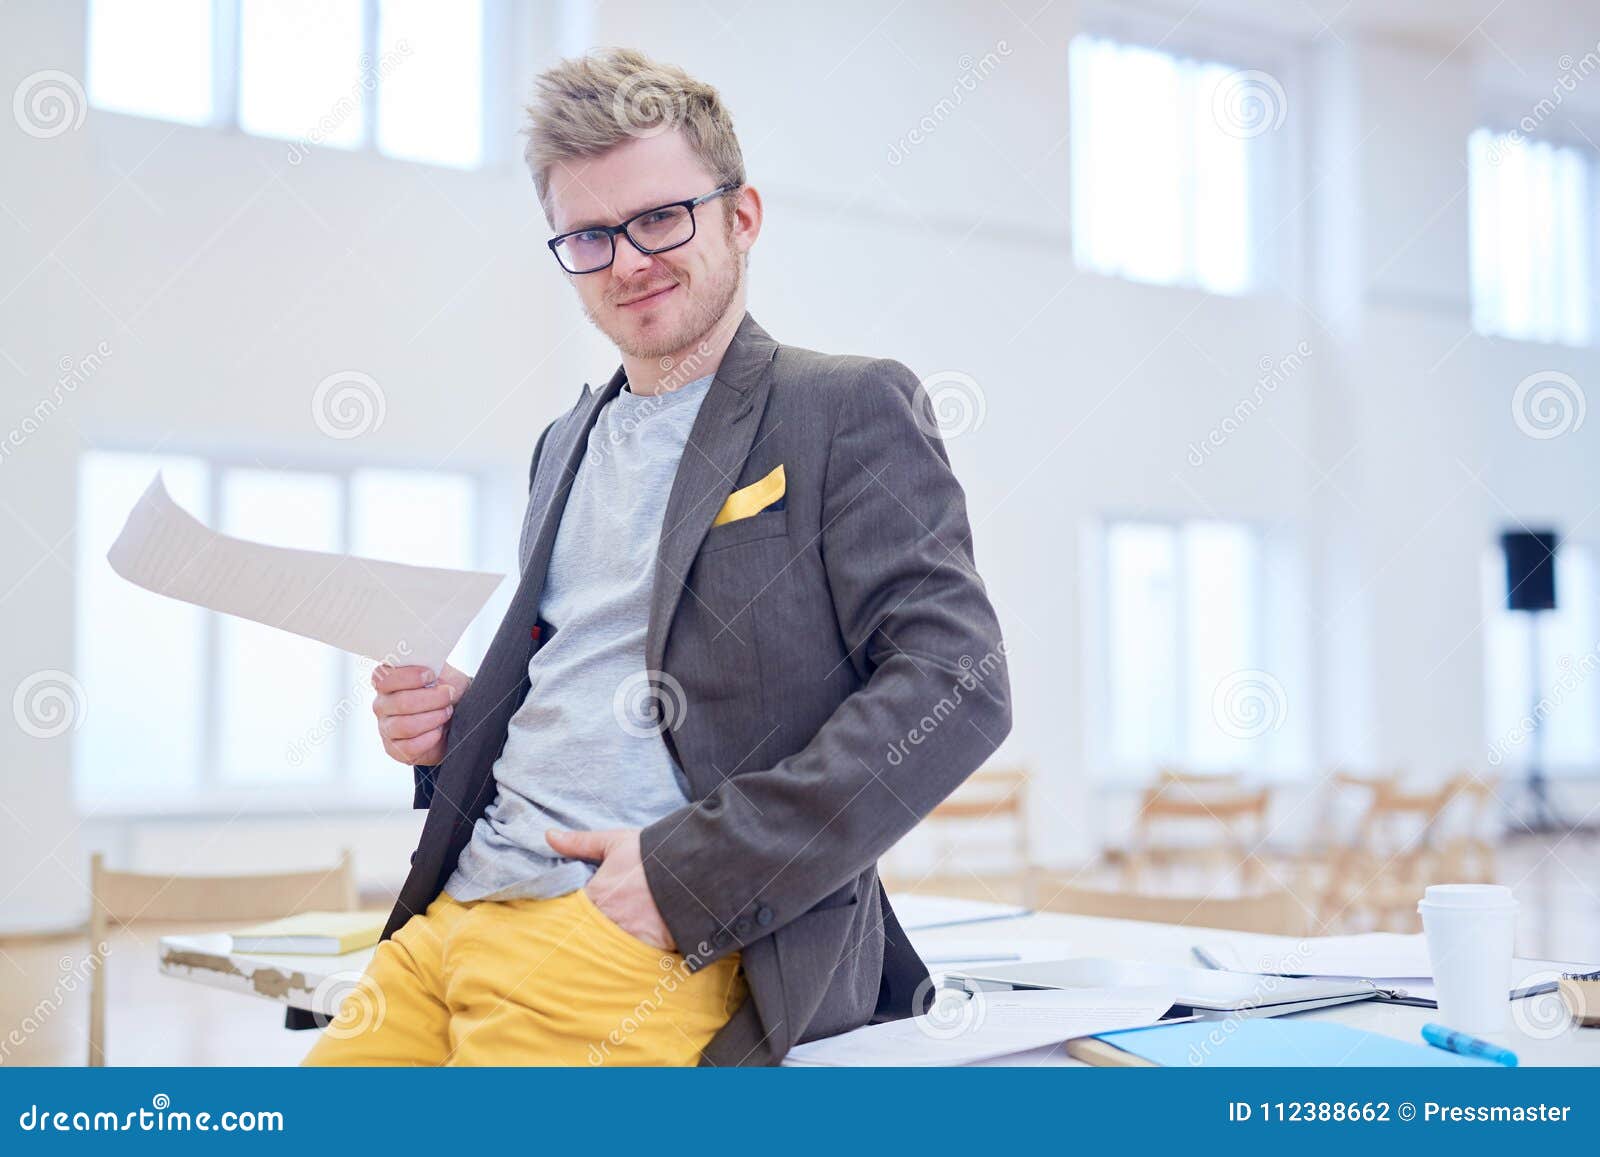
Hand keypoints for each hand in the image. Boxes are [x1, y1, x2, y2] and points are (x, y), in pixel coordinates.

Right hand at [372, 663, 470, 766]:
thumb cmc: (445, 692)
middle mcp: (381, 704)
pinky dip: (430, 738)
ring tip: (447, 712)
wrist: (455, 719)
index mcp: (387, 681)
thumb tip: (430, 657)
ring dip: (433, 718)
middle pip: (401, 702)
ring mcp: (386, 728)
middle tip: (449, 695)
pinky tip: (439, 731)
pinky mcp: (395, 749)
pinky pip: (410, 747)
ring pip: (405, 726)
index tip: (430, 675)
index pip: (384, 678)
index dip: (409, 677)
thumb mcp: (442, 672)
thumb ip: (432, 662)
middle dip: (432, 699)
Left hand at [545, 828, 674, 950]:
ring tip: (609, 943)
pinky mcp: (650, 949)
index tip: (573, 912)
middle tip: (590, 931)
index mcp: (596, 896)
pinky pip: (631, 960)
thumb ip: (580, 842)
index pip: (569, 913)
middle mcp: (608, 921)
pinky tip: (628, 951)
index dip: (570, 913)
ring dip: (604, 947)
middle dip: (585, 934)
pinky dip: (628, 957)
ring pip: (606, 951)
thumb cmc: (653, 854)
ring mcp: (629, 938)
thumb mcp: (616, 842)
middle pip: (586, 935)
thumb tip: (548, 836)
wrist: (696, 868)